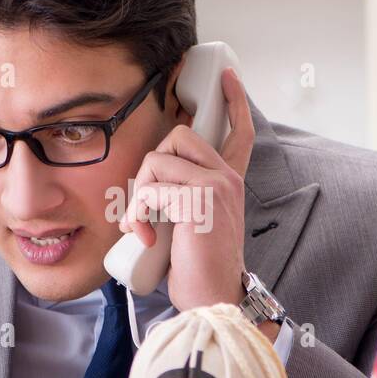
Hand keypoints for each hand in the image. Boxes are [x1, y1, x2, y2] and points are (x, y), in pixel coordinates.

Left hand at [120, 67, 253, 313]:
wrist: (212, 300)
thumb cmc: (196, 268)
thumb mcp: (191, 223)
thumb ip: (182, 195)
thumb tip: (150, 182)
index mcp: (229, 183)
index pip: (239, 132)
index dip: (234, 101)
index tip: (227, 78)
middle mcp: (228, 179)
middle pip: (178, 136)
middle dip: (150, 166)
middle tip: (147, 203)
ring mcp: (216, 188)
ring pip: (158, 161)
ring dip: (139, 194)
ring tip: (142, 225)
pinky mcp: (200, 202)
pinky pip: (151, 189)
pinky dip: (137, 213)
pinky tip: (144, 236)